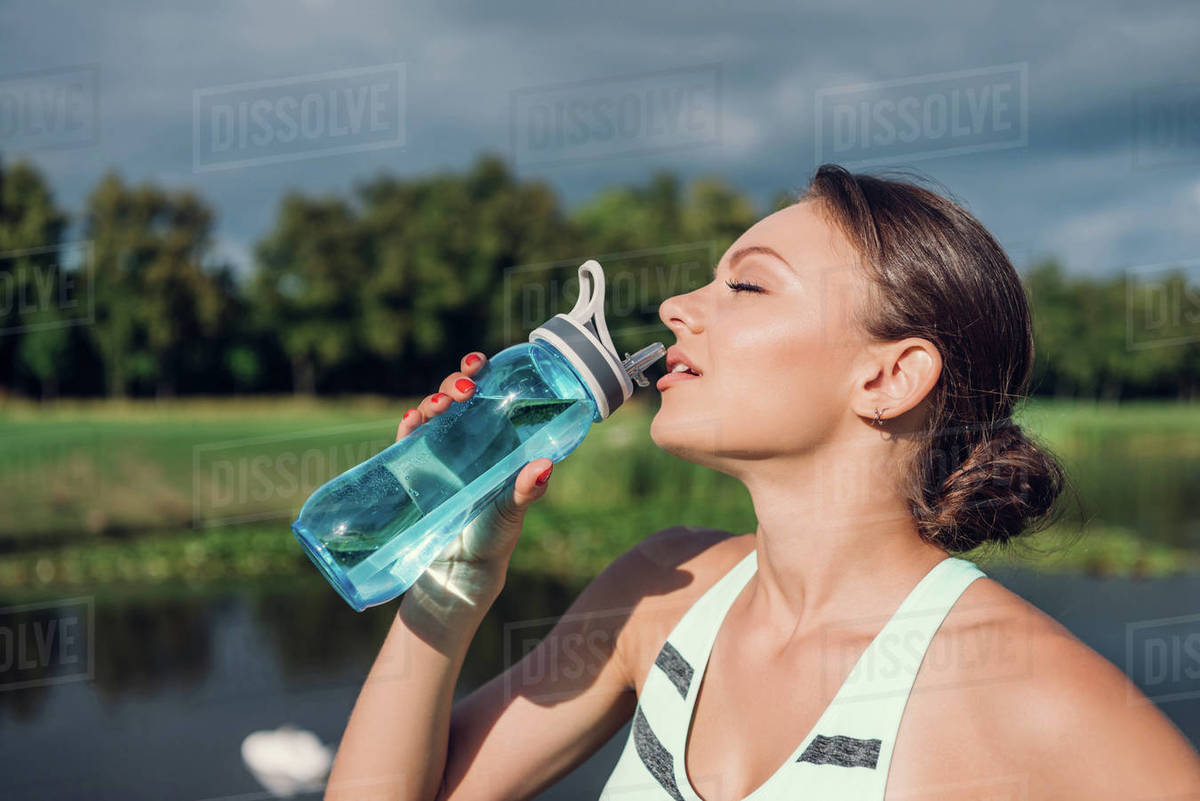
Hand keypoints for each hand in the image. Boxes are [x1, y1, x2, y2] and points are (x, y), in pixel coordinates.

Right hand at [395, 351, 553, 624]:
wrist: (460, 573)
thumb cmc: (494, 538)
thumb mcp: (513, 511)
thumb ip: (527, 490)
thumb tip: (546, 465)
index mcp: (494, 440)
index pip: (488, 395)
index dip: (482, 373)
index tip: (482, 362)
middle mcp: (466, 440)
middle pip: (457, 396)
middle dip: (457, 382)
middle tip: (465, 389)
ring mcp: (438, 453)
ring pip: (432, 413)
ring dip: (433, 401)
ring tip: (441, 405)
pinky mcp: (414, 471)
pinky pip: (406, 441)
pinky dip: (407, 427)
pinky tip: (410, 420)